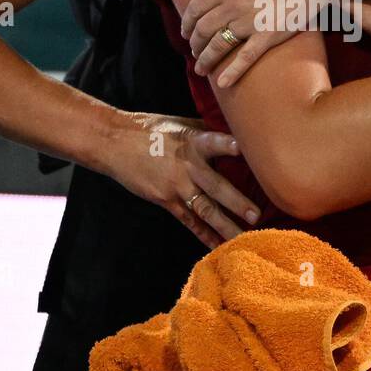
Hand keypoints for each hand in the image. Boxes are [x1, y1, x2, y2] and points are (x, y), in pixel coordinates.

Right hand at [101, 111, 260, 248]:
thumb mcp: (180, 124)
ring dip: (225, 224)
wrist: (115, 143)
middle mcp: (186, 166)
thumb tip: (234, 131)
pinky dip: (204, 234)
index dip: (226, 144)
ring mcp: (175, 186)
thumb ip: (205, 131)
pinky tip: (218, 246)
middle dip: (235, 202)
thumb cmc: (151, 129)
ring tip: (245, 237)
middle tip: (256, 215)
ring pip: (205, 209)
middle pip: (214, 186)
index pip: (211, 142)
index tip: (242, 148)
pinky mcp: (165, 200)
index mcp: (191, 142)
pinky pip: (189, 221)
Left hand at [180, 0, 350, 87]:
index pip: (195, 7)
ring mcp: (251, 22)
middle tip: (194, 51)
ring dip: (207, 59)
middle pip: (203, 29)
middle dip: (195, 43)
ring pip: (219, 46)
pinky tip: (223, 83)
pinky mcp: (270, 35)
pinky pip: (245, 58)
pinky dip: (232, 73)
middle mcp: (233, 5)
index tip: (185, 31)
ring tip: (203, 68)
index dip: (187, 22)